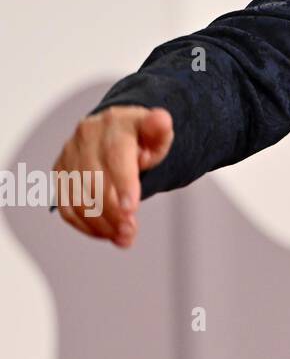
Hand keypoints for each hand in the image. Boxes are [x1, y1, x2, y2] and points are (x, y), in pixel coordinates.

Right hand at [52, 106, 173, 247]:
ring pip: (77, 196)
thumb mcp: (158, 131)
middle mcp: (87, 136)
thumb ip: (160, 129)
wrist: (117, 130)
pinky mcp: (60, 172)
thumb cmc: (142, 135)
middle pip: (94, 180)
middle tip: (130, 232)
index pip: (116, 156)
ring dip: (99, 223)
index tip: (131, 209)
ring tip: (123, 237)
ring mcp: (69, 154)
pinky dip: (85, 225)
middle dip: (113, 212)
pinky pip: (66, 205)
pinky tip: (105, 233)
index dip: (123, 183)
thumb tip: (160, 121)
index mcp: (115, 123)